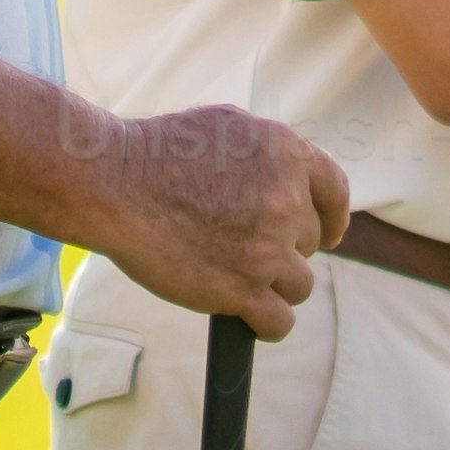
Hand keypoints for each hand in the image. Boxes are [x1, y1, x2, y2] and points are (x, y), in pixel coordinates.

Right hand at [81, 103, 349, 334]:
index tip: (328, 236)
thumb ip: (269, 154)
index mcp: (287, 155)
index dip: (333, 219)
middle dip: (282, 247)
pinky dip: (268, 324)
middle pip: (308, 242)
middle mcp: (286, 201)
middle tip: (240, 245)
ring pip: (299, 284)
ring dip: (274, 285)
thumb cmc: (158, 152)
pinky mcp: (243, 289)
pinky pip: (280, 321)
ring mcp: (267, 249)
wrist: (115, 185)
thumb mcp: (228, 125)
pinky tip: (251, 319)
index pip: (335, 193)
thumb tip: (289, 179)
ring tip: (238, 279)